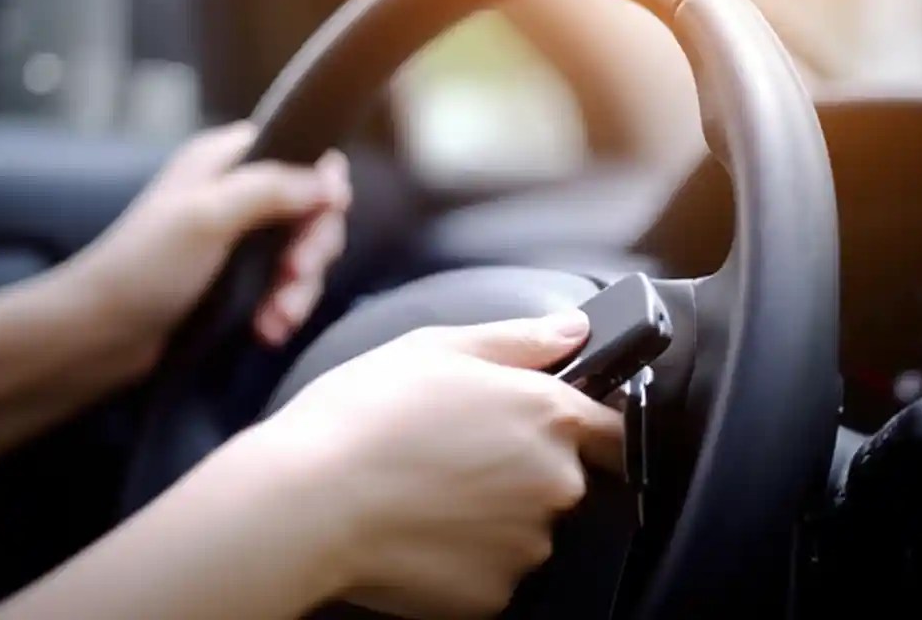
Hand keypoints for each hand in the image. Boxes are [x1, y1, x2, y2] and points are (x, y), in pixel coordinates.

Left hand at [63, 122, 351, 356]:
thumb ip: (272, 189)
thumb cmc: (145, 267)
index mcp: (226, 161)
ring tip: (277, 321)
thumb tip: (329, 180)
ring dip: (298, 290)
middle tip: (294, 276)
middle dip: (311, 249)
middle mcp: (236, 194)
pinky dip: (282, 309)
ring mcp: (238, 241)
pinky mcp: (237, 283)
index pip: (300, 152)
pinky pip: (282, 289)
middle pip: (311, 210)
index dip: (323, 183)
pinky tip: (268, 331)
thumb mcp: (208, 217)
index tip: (329, 213)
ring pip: (300, 255)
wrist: (100, 334)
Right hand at [258, 311, 622, 617]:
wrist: (307, 503)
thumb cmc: (362, 417)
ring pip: (527, 527)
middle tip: (455, 452)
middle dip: (523, 467)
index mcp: (549, 416)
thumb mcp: (437, 347)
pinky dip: (465, 554)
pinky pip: (493, 569)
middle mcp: (554, 484)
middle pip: (566, 479)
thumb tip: (574, 329)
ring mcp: (527, 545)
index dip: (585, 424)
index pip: (613, 427)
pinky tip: (419, 527)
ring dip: (494, 513)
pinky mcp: (494, 593)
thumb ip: (518, 339)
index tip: (542, 426)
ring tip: (427, 489)